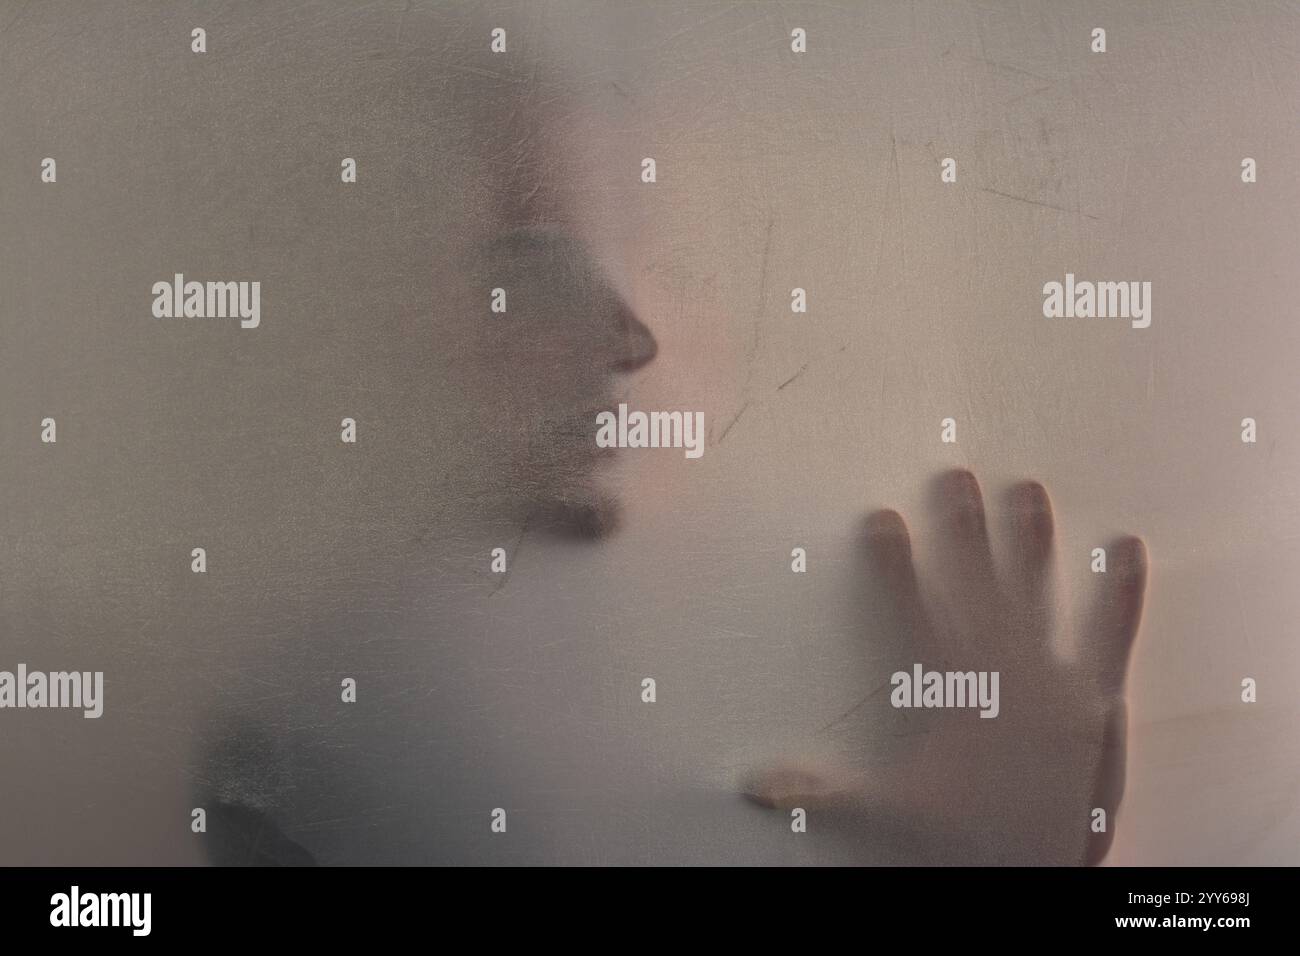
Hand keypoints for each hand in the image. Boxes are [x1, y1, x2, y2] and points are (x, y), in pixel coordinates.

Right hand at [744, 469, 1147, 864]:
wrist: (1034, 870)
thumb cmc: (963, 838)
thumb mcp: (887, 811)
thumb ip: (820, 788)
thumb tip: (754, 786)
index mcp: (951, 689)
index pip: (912, 608)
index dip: (893, 561)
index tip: (881, 518)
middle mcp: (1002, 673)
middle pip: (978, 584)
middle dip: (964, 528)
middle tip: (957, 476)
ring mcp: (1054, 681)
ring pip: (1040, 596)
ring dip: (1034, 542)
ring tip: (1030, 490)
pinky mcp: (1095, 698)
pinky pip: (1112, 636)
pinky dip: (1123, 593)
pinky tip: (1129, 550)